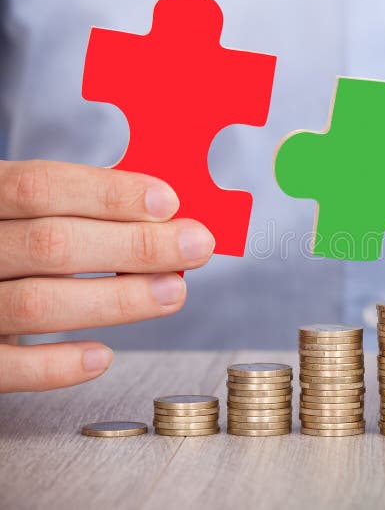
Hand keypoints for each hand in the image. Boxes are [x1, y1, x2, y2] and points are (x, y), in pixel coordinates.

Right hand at [0, 160, 214, 391]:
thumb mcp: (26, 215)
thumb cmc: (7, 245)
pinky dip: (56, 366)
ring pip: (38, 303)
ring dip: (116, 299)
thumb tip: (167, 218)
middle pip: (51, 244)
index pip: (41, 186)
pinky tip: (102, 356)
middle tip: (196, 247)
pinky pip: (7, 367)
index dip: (109, 193)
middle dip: (135, 246)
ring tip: (173, 292)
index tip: (168, 203)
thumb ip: (80, 212)